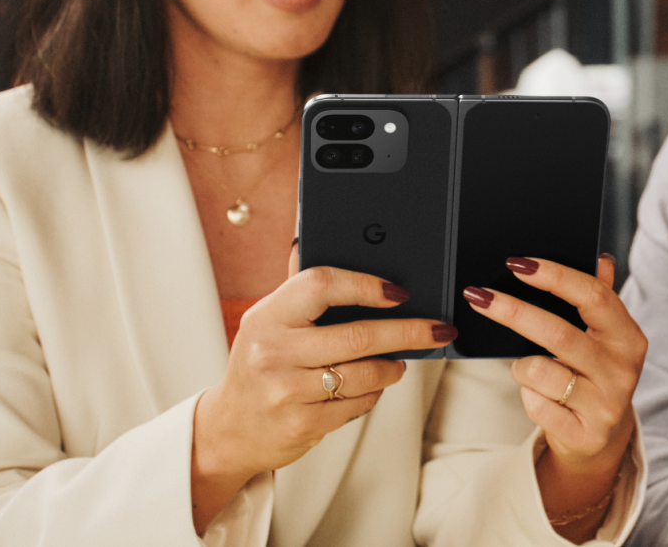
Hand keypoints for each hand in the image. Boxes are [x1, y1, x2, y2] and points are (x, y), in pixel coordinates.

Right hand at [190, 255, 454, 532]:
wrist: (230, 429)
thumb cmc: (258, 366)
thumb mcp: (266, 322)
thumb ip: (296, 289)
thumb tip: (308, 239)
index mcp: (266, 316)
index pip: (321, 284)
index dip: (366, 284)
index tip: (399, 291)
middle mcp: (273, 351)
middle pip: (358, 335)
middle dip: (408, 332)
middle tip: (437, 330)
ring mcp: (286, 391)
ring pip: (364, 374)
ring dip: (391, 367)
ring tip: (397, 363)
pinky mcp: (302, 424)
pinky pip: (357, 404)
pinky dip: (372, 395)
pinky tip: (369, 388)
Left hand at [462, 254, 646, 539]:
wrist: (602, 438)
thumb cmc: (594, 375)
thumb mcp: (604, 338)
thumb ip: (600, 298)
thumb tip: (600, 257)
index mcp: (628, 337)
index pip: (593, 296)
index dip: (555, 276)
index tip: (517, 264)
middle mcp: (622, 369)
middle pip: (558, 333)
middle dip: (512, 311)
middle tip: (478, 296)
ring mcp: (605, 404)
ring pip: (540, 371)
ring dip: (521, 366)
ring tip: (530, 370)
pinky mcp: (585, 434)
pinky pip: (535, 405)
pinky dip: (528, 396)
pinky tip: (540, 397)